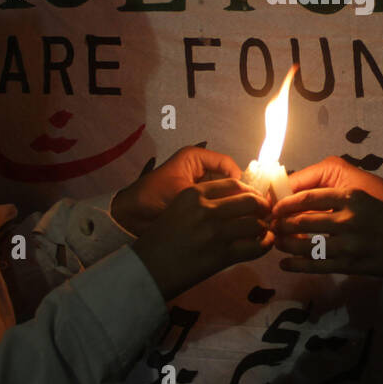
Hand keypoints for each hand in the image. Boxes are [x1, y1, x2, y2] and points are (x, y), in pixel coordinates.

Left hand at [112, 145, 242, 236]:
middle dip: (239, 194)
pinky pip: (217, 205)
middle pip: (230, 179)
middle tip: (250, 211)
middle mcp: (201, 170)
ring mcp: (200, 187)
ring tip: (242, 219)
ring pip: (226, 194)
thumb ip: (211, 194)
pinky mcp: (198, 203)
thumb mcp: (183, 192)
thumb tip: (243, 200)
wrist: (131, 218)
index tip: (244, 198)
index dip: (239, 180)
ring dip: (233, 206)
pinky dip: (224, 214)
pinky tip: (230, 225)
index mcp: (196, 158)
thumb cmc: (152, 197)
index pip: (228, 164)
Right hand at [130, 180, 271, 299]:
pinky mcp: (221, 256)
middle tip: (265, 214)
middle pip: (250, 201)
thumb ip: (203, 202)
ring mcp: (215, 233)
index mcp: (193, 194)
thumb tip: (237, 201)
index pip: (234, 183)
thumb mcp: (178, 209)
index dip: (250, 191)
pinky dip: (264, 246)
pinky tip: (264, 245)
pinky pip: (255, 247)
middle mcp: (206, 209)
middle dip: (262, 207)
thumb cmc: (161, 240)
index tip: (255, 198)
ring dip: (263, 228)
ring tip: (262, 232)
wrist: (147, 270)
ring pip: (255, 224)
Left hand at [270, 156, 382, 277]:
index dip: (286, 203)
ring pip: (306, 245)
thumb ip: (334, 199)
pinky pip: (316, 265)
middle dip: (281, 224)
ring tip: (277, 243)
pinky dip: (296, 265)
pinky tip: (285, 264)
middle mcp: (349, 219)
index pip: (308, 197)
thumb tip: (297, 202)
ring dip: (286, 245)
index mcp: (351, 197)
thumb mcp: (363, 198)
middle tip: (270, 226)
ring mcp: (350, 244)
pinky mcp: (351, 265)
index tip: (274, 208)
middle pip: (302, 221)